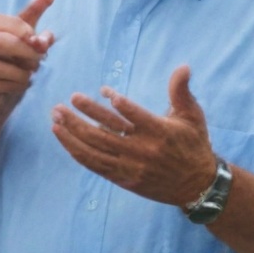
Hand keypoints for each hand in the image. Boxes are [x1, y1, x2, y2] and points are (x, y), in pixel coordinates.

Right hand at [0, 0, 54, 120]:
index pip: (7, 22)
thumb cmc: (9, 59)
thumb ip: (34, 16)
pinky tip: (20, 85)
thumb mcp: (24, 36)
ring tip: (30, 75)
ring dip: (22, 72)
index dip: (28, 32)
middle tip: (39, 60)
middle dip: (26, 52)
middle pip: (2, 43)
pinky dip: (14, 86)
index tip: (41, 43)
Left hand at [50, 66, 219, 208]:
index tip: (103, 91)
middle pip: (106, 134)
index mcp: (160, 132)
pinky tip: (64, 138)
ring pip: (95, 151)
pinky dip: (77, 152)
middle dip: (81, 118)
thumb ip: (181, 91)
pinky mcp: (124, 179)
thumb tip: (183, 66)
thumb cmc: (193, 145)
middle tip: (63, 104)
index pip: (134, 116)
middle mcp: (143, 151)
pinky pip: (95, 165)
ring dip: (73, 134)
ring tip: (56, 118)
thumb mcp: (192, 116)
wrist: (197, 186)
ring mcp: (131, 167)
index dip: (118, 103)